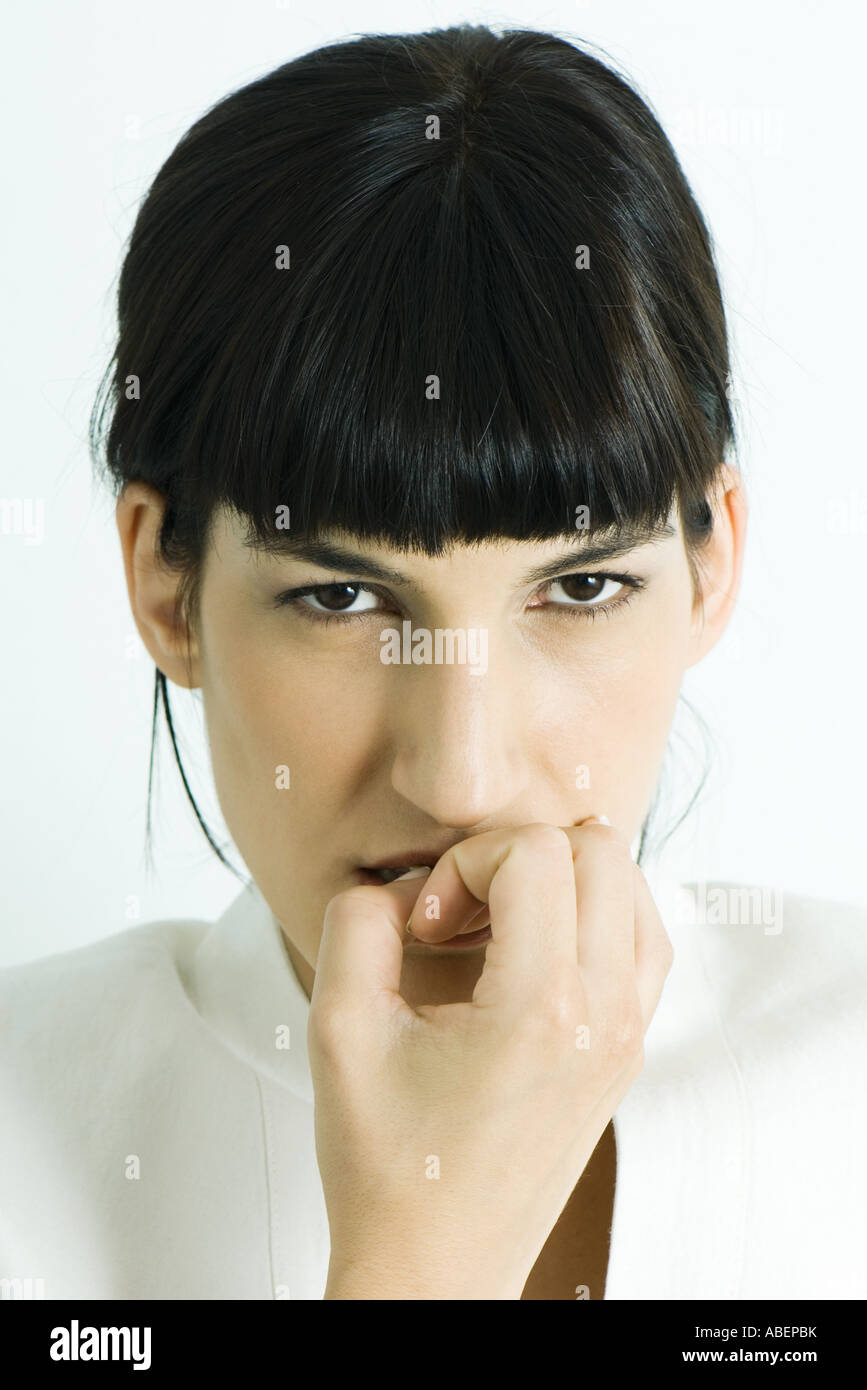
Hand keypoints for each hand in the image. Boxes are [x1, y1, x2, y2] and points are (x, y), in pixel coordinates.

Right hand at [308, 819, 673, 1298]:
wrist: (436, 1268)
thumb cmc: (386, 1164)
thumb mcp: (339, 1029)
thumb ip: (358, 922)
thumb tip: (401, 886)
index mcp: (540, 1008)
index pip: (537, 851)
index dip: (466, 862)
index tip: (429, 928)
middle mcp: (604, 1016)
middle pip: (600, 851)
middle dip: (518, 858)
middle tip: (463, 918)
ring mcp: (628, 1036)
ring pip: (634, 887)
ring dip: (564, 882)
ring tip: (498, 929)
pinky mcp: (628, 1053)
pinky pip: (643, 942)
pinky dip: (596, 916)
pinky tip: (534, 948)